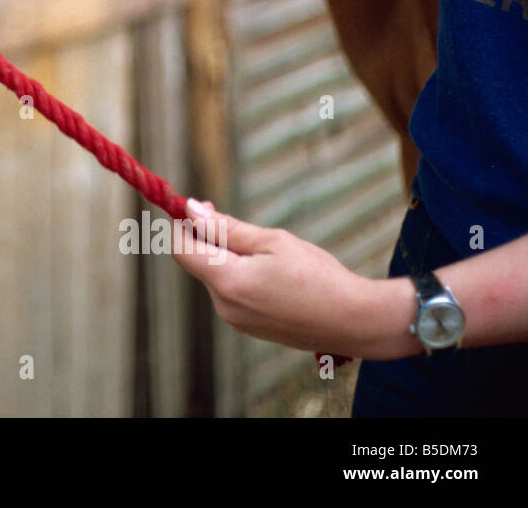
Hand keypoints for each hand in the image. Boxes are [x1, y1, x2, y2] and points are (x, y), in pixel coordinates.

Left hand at [172, 200, 412, 358]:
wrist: (355, 322)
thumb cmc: (318, 276)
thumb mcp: (272, 241)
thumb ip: (226, 227)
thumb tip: (190, 209)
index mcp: (227, 282)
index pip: (180, 249)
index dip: (182, 225)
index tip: (198, 208)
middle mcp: (224, 306)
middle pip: (197, 262)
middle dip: (208, 238)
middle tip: (237, 224)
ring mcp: (235, 321)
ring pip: (215, 277)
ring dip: (226, 257)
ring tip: (266, 253)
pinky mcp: (248, 327)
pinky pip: (231, 293)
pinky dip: (239, 276)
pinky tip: (272, 273)